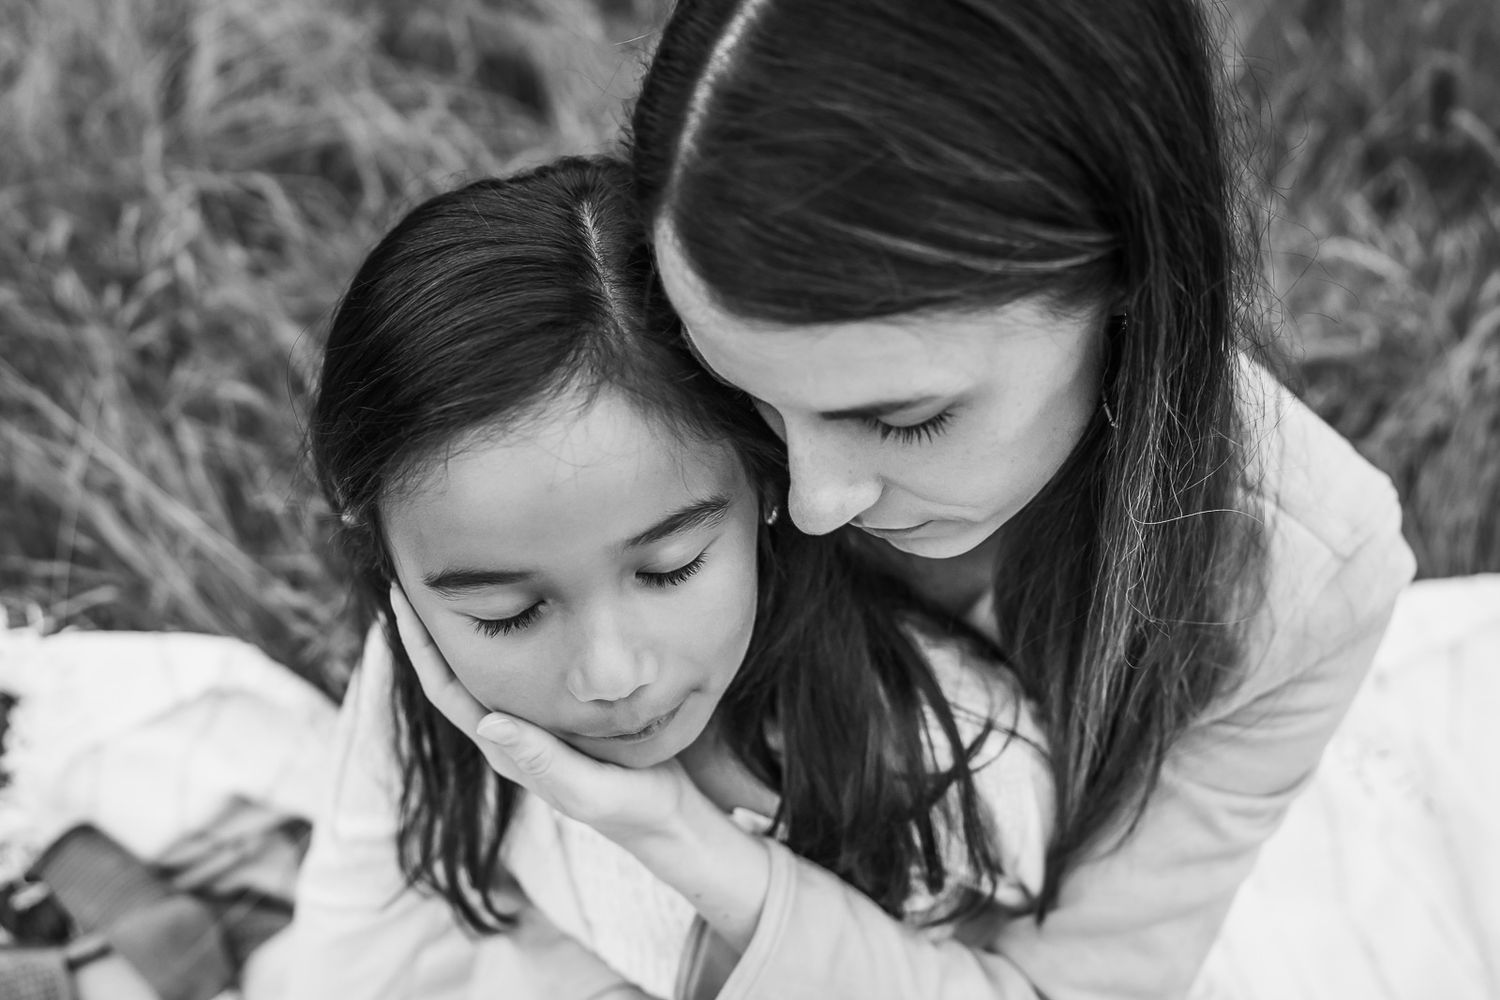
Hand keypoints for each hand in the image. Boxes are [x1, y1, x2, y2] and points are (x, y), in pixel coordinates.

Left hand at [388, 585, 697, 846]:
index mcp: (507, 748)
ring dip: (466, 628)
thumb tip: (486, 722)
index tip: (403, 597)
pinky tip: (522, 605)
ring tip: (457, 581)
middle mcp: (512, 733)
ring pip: (485, 667)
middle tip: (418, 571)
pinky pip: (521, 666)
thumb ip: (541, 760)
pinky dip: (510, 633)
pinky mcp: (563, 713)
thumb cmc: (630, 805)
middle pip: (454, 673)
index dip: (419, 645)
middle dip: (432, 627)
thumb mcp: (587, 787)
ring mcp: (536, 723)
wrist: (668, 819)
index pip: (445, 689)